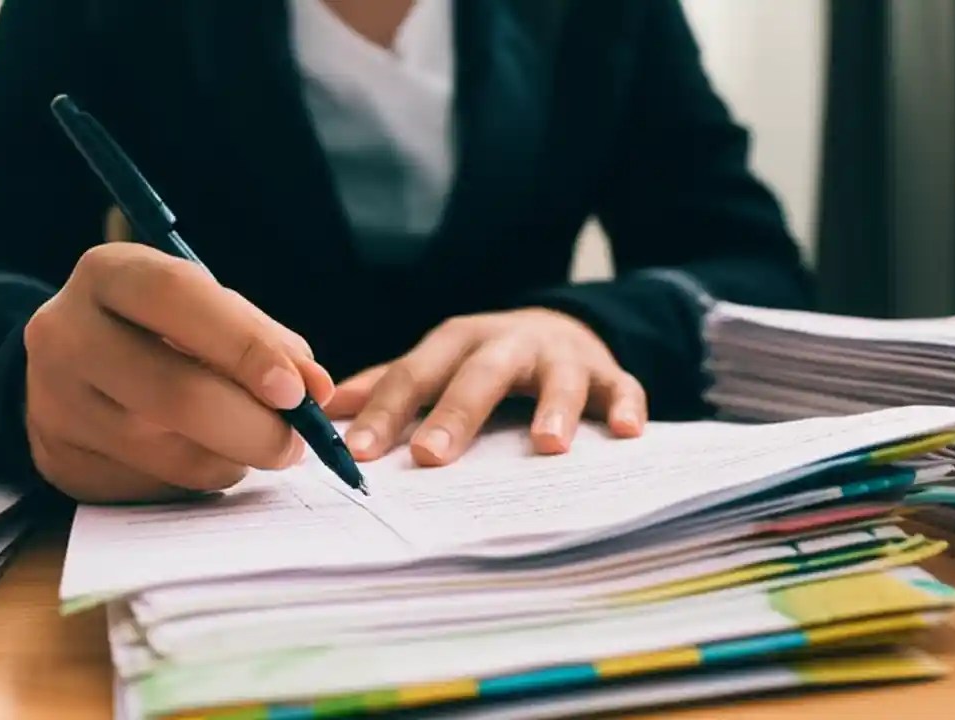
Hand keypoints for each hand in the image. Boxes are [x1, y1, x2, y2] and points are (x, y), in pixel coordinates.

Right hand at [22, 243, 333, 502]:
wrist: (69, 366)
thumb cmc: (156, 328)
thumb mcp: (204, 309)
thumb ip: (263, 338)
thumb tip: (314, 390)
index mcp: (107, 274)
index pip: (175, 298)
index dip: (244, 345)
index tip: (296, 390)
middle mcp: (65, 334)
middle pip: (175, 393)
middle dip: (254, 427)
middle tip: (296, 442)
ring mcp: (54, 402)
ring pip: (169, 451)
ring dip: (233, 459)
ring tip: (254, 444)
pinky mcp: (58, 459)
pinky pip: (153, 484)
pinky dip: (199, 476)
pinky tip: (205, 455)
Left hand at [326, 308, 645, 465]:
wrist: (557, 326)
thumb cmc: (482, 359)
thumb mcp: (436, 362)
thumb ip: (387, 384)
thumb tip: (326, 411)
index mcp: (455, 344)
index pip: (412, 377)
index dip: (384, 414)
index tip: (359, 453)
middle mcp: (505, 344)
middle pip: (477, 377)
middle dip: (455, 414)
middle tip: (433, 456)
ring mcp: (559, 358)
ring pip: (556, 379)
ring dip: (553, 407)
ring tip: (548, 444)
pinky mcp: (606, 373)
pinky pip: (621, 387)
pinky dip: (627, 406)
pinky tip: (628, 433)